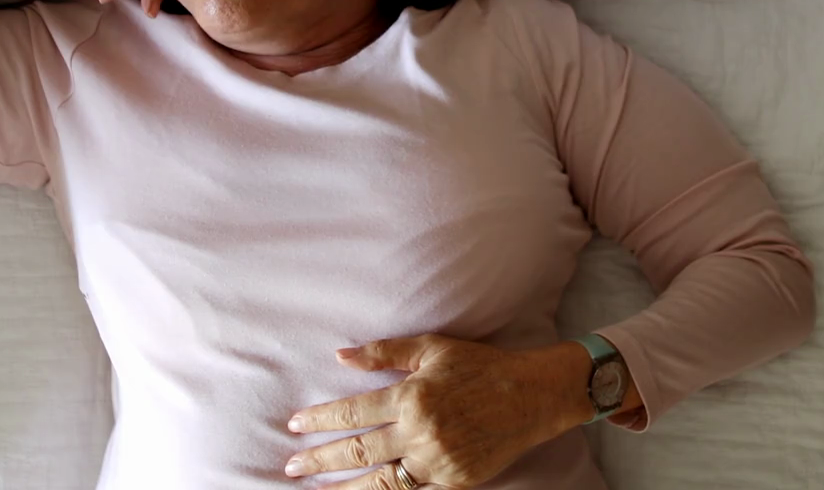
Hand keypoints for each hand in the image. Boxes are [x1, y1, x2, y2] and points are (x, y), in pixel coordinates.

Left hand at [283, 336, 595, 488]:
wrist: (533, 396)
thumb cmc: (482, 366)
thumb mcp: (434, 348)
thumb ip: (386, 352)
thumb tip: (341, 356)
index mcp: (412, 396)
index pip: (353, 412)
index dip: (319, 419)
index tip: (294, 425)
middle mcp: (420, 432)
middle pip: (358, 451)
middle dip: (319, 459)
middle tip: (290, 465)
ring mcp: (437, 461)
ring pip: (379, 482)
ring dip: (343, 488)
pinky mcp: (454, 482)